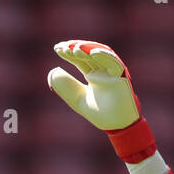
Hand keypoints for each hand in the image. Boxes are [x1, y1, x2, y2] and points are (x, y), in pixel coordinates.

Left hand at [47, 40, 155, 161]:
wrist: (117, 126)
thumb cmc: (101, 114)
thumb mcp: (77, 100)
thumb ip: (66, 88)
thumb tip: (52, 73)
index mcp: (92, 75)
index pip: (80, 59)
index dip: (69, 53)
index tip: (57, 49)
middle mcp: (102, 70)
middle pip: (88, 54)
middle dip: (76, 49)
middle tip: (63, 47)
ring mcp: (112, 72)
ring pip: (100, 54)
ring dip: (88, 49)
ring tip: (75, 48)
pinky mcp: (121, 75)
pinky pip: (114, 62)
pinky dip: (104, 56)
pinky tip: (93, 52)